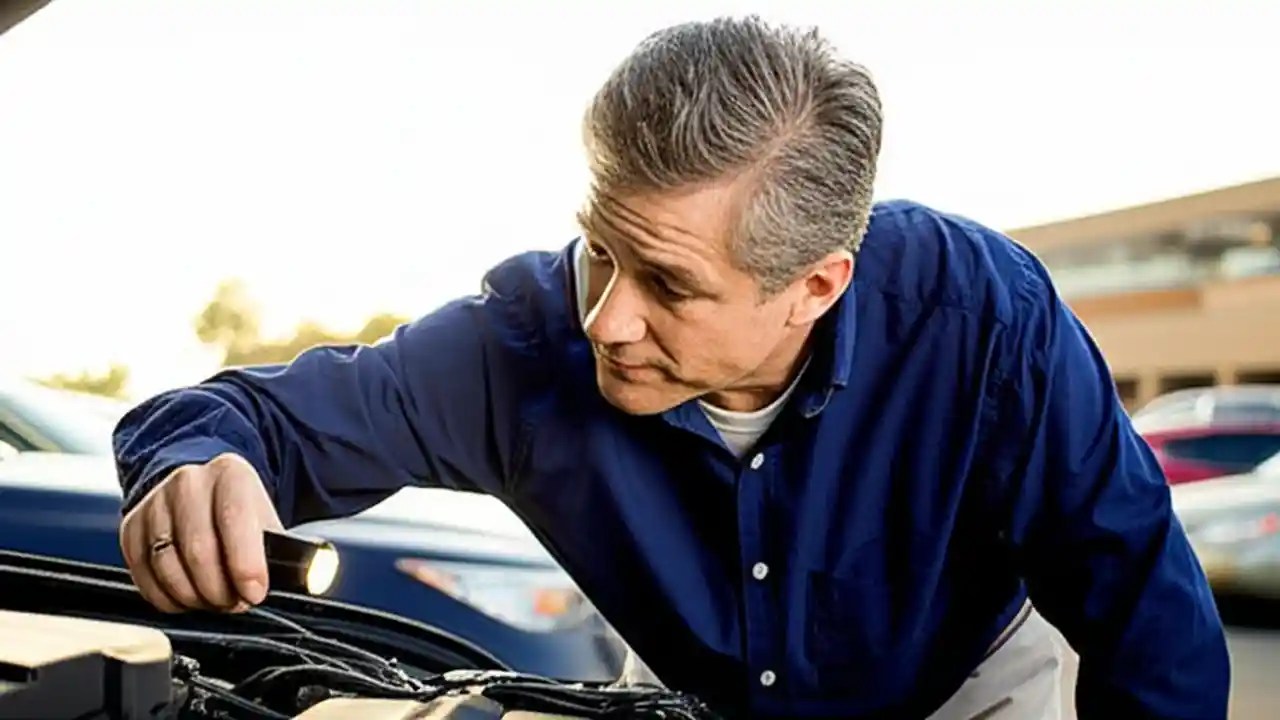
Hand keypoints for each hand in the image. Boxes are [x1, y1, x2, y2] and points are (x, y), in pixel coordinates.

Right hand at [119, 453, 283, 612]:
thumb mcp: (266, 518)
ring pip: (168, 568)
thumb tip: (309, 578)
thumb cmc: (237, 510)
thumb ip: (285, 548)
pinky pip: (144, 577)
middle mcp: (188, 484)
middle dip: (221, 590)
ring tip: (215, 601)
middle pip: (199, 551)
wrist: (197, 487)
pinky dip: (168, 599)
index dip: (245, 564)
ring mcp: (154, 504)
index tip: (254, 593)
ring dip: (195, 598)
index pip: (235, 520)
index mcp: (230, 475)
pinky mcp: (130, 528)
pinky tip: (188, 598)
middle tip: (237, 603)